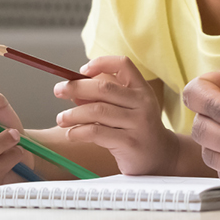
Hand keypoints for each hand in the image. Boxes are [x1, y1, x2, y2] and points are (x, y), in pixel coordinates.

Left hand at [53, 56, 177, 175]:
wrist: (160, 156)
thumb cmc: (136, 129)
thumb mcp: (126, 108)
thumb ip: (103, 98)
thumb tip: (73, 90)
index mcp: (142, 89)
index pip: (123, 65)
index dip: (101, 63)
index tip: (82, 70)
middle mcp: (143, 102)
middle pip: (104, 88)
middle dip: (76, 87)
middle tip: (58, 90)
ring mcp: (138, 123)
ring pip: (97, 111)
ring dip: (73, 113)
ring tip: (62, 119)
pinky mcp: (129, 143)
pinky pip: (96, 132)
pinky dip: (78, 131)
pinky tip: (72, 133)